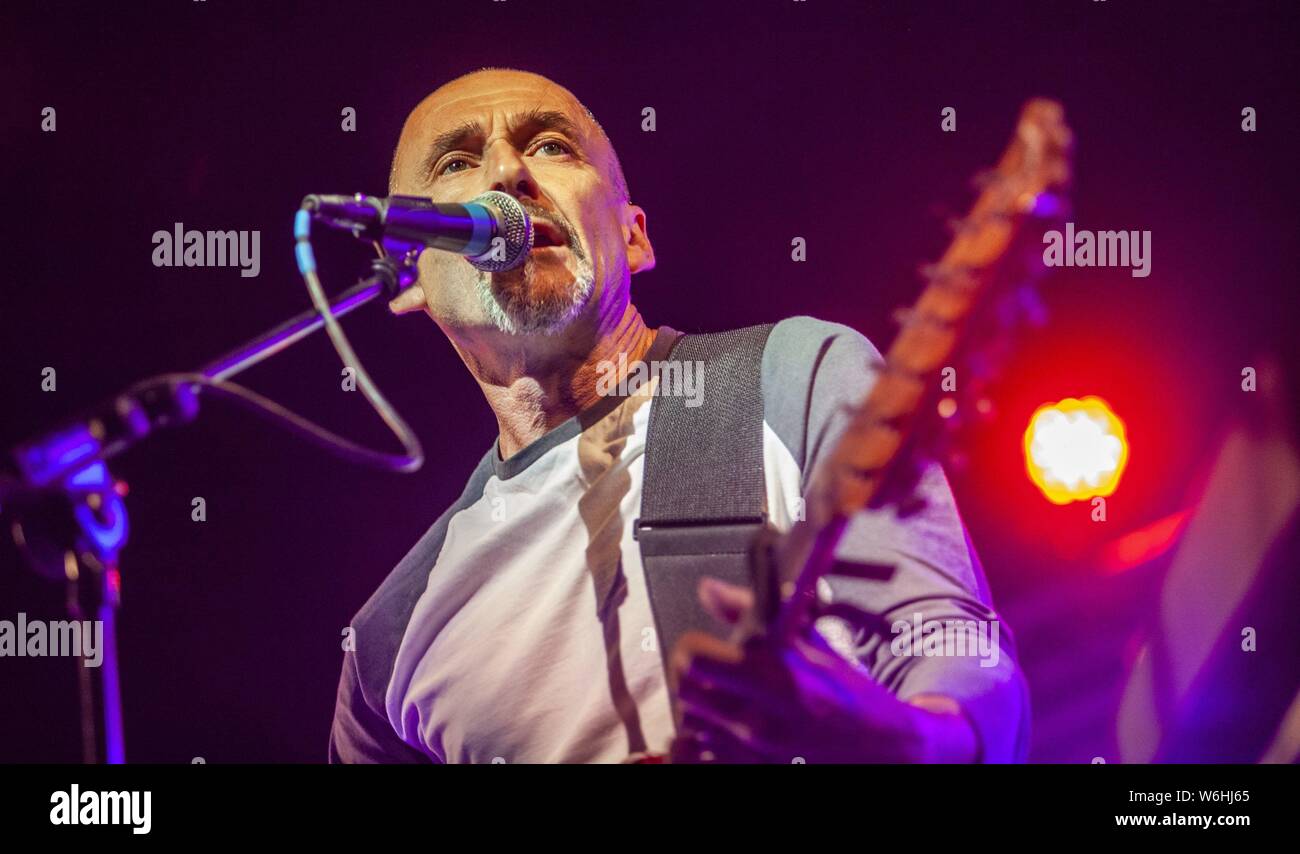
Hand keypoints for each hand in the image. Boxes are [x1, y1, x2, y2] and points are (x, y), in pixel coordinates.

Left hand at [670, 578, 978, 762]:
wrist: (886, 750)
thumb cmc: (848, 691)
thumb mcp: (811, 642)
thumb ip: (753, 612)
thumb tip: (707, 589)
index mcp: (778, 672)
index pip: (696, 657)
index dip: (693, 645)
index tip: (705, 642)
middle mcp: (763, 714)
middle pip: (685, 689)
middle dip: (688, 674)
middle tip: (707, 669)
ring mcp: (755, 751)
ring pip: (689, 722)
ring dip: (698, 708)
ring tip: (719, 699)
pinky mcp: (752, 771)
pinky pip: (699, 753)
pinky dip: (704, 740)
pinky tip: (723, 729)